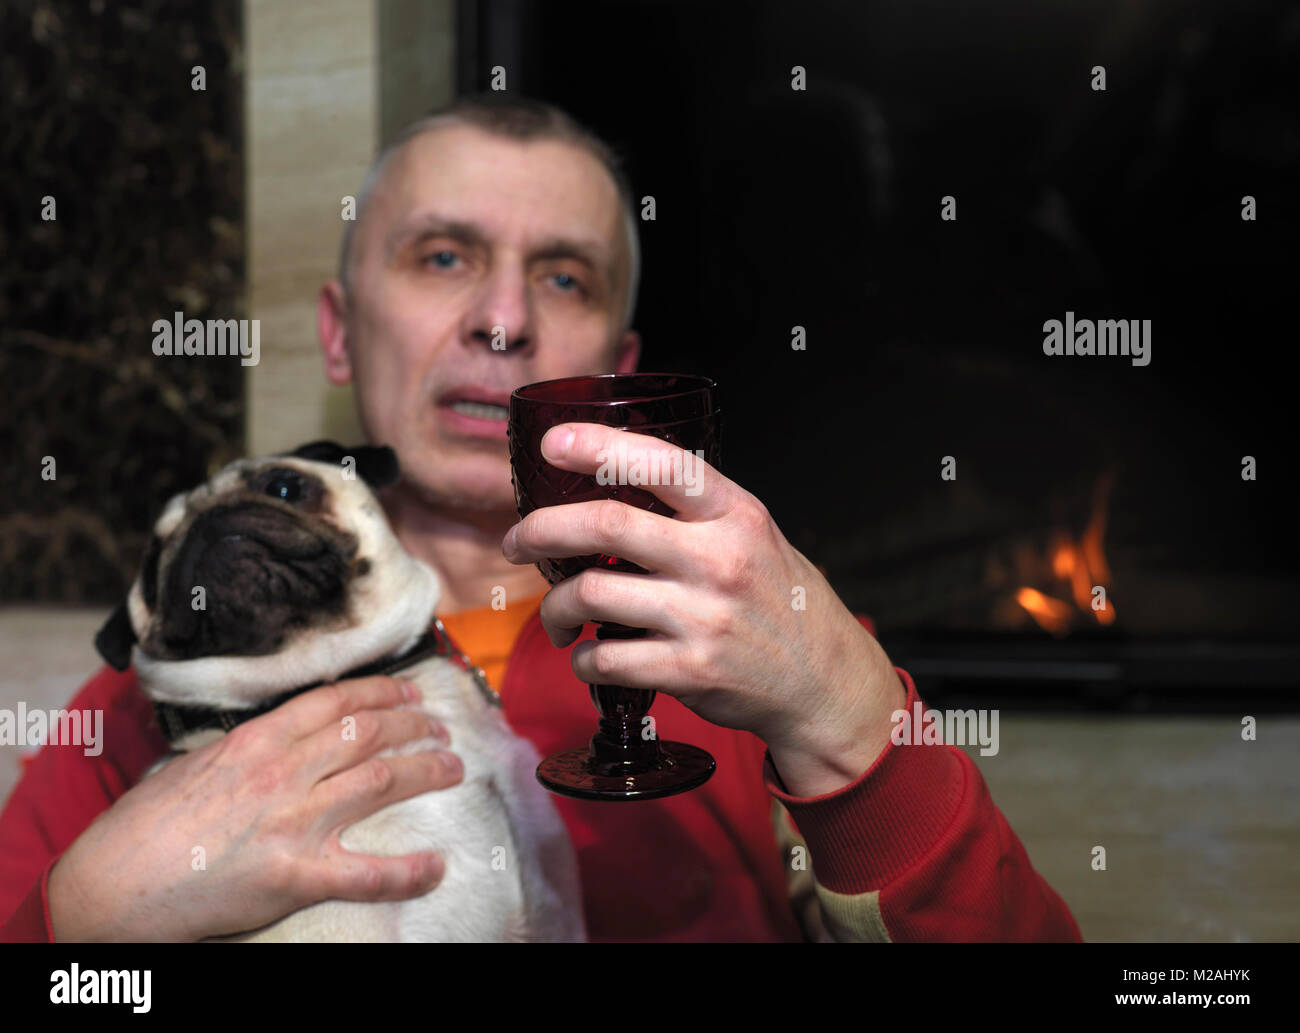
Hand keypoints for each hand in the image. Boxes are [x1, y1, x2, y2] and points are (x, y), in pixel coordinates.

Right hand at [48, 675, 462, 940]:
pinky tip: (438, 866)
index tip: (412, 695)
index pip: (335, 701)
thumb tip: (281, 739)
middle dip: (414, 726)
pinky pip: (367, 872)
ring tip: (454, 768)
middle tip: (441, 729)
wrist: (111, 886)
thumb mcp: (196, 765)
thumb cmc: (144, 827)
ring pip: (380, 780)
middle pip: (368, 733)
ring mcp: (292, 821)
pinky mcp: (294, 876)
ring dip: (426, 771)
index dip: (383, 694)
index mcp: (255, 741)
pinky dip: (409, 871)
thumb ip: (246, 750)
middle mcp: (281, 772)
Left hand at [502, 423, 905, 795]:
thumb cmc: (780, 602)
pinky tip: (589, 655)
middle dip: (542, 529)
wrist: (823, 683)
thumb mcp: (755, 536)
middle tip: (517, 541)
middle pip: (605, 524)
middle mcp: (718, 559)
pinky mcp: (689, 670)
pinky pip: (605, 658)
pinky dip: (582, 658)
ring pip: (591, 593)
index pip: (661, 463)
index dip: (597, 446)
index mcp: (735, 515)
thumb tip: (612, 483)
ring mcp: (703, 617)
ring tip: (558, 614)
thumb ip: (696, 511)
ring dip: (556, 606)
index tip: (551, 443)